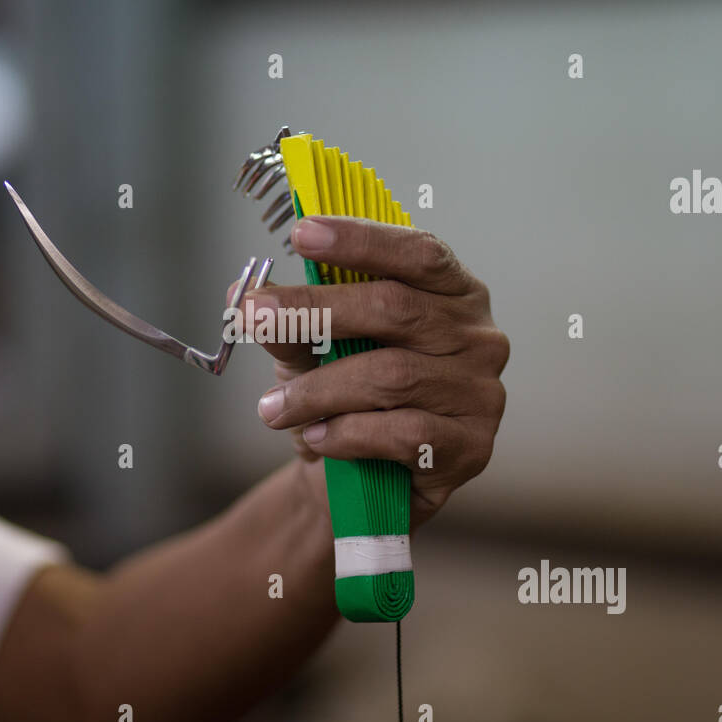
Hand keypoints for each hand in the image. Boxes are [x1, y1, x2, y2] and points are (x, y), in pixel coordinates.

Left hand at [243, 215, 507, 528]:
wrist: (367, 486)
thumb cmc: (351, 400)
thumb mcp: (314, 351)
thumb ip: (289, 322)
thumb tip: (240, 294)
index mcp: (453, 293)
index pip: (417, 253)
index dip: (361, 240)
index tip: (301, 234)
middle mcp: (478, 336)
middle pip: (397, 308)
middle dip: (316, 309)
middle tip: (254, 316)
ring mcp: (481, 393)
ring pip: (392, 375)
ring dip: (318, 390)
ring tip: (271, 408)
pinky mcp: (470, 447)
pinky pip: (402, 433)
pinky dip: (347, 434)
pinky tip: (315, 439)